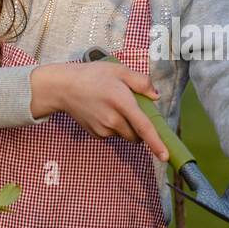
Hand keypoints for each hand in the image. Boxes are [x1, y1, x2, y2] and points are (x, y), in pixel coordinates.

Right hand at [29, 61, 169, 160]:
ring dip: (127, 127)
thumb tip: (155, 96)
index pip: (144, 127)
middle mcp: (113, 120)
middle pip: (137, 136)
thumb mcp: (119, 71)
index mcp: (122, 103)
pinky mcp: (96, 134)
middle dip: (140, 128)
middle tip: (132, 108)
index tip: (165, 157)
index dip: (156, 143)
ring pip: (125, 135)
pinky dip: (114, 127)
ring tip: (113, 106)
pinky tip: (103, 112)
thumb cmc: (92, 76)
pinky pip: (113, 135)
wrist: (64, 87)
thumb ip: (141, 82)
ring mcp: (103, 130)